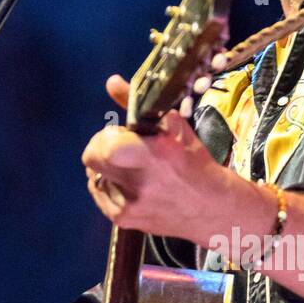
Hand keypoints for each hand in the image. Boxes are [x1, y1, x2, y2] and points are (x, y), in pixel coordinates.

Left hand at [82, 75, 222, 240]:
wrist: (212, 209)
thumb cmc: (195, 163)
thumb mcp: (174, 128)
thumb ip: (138, 104)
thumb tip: (111, 81)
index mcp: (156, 156)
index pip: (105, 147)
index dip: (106, 136)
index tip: (121, 135)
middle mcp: (141, 184)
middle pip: (91, 159)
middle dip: (102, 148)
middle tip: (123, 149)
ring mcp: (131, 206)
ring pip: (95, 176)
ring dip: (109, 168)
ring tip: (135, 171)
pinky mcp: (124, 221)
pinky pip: (100, 194)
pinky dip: (110, 185)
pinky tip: (132, 185)